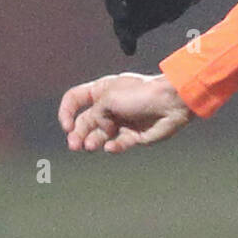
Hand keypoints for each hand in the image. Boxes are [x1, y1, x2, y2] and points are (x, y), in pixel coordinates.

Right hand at [58, 73, 191, 152]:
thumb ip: (94, 113)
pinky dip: (113, 147)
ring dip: (93, 141)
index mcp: (101, 90)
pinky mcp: (134, 135)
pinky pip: (119, 144)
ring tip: (90, 146)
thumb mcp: (108, 97)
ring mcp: (122, 121)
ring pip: (100, 135)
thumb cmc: (140, 93)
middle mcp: (110, 106)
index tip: (66, 125)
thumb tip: (98, 130)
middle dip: (77, 134)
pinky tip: (110, 147)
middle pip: (85, 122)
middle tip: (74, 145)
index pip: (75, 99)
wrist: (170, 102)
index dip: (66, 112)